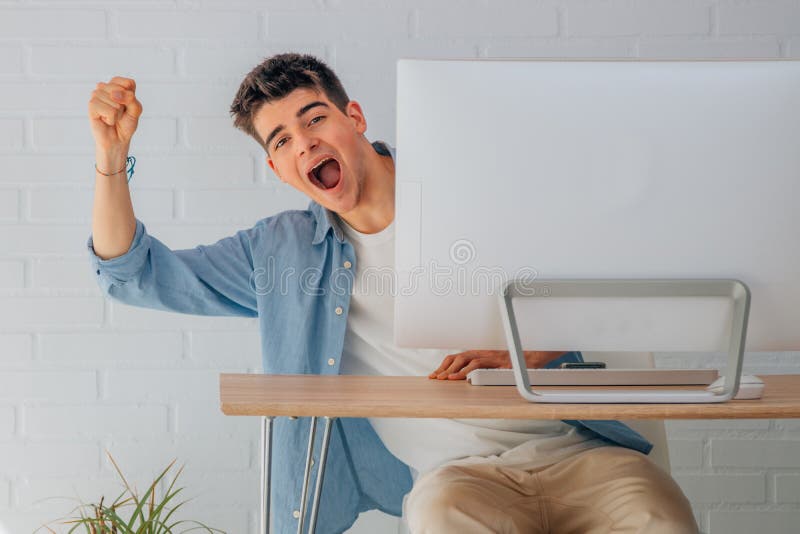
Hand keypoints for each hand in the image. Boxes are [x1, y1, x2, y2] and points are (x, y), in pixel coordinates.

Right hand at [88, 76, 142, 151]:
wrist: (117, 140)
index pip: (128, 83)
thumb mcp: (136, 110)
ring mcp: (96, 95)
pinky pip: (108, 109)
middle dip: (124, 105)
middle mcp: (105, 88)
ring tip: (113, 117)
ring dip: (118, 113)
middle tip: (119, 113)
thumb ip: (131, 99)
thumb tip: (115, 94)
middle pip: (120, 89)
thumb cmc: (125, 124)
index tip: (128, 106)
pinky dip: (111, 118)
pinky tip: (106, 120)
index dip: (131, 97)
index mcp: (117, 86)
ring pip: (113, 99)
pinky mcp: (91, 105)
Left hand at [428, 350, 566, 379]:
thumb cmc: (520, 364)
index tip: (436, 375)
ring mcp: (490, 355)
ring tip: (444, 380)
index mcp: (483, 353)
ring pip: (465, 358)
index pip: (459, 356)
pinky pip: (478, 363)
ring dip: (452, 370)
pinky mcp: (497, 360)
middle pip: (457, 356)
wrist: (538, 356)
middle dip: (444, 367)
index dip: (446, 365)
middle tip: (435, 378)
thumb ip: (488, 372)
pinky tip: (459, 378)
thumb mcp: (501, 369)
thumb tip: (474, 383)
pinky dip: (466, 371)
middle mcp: (484, 352)